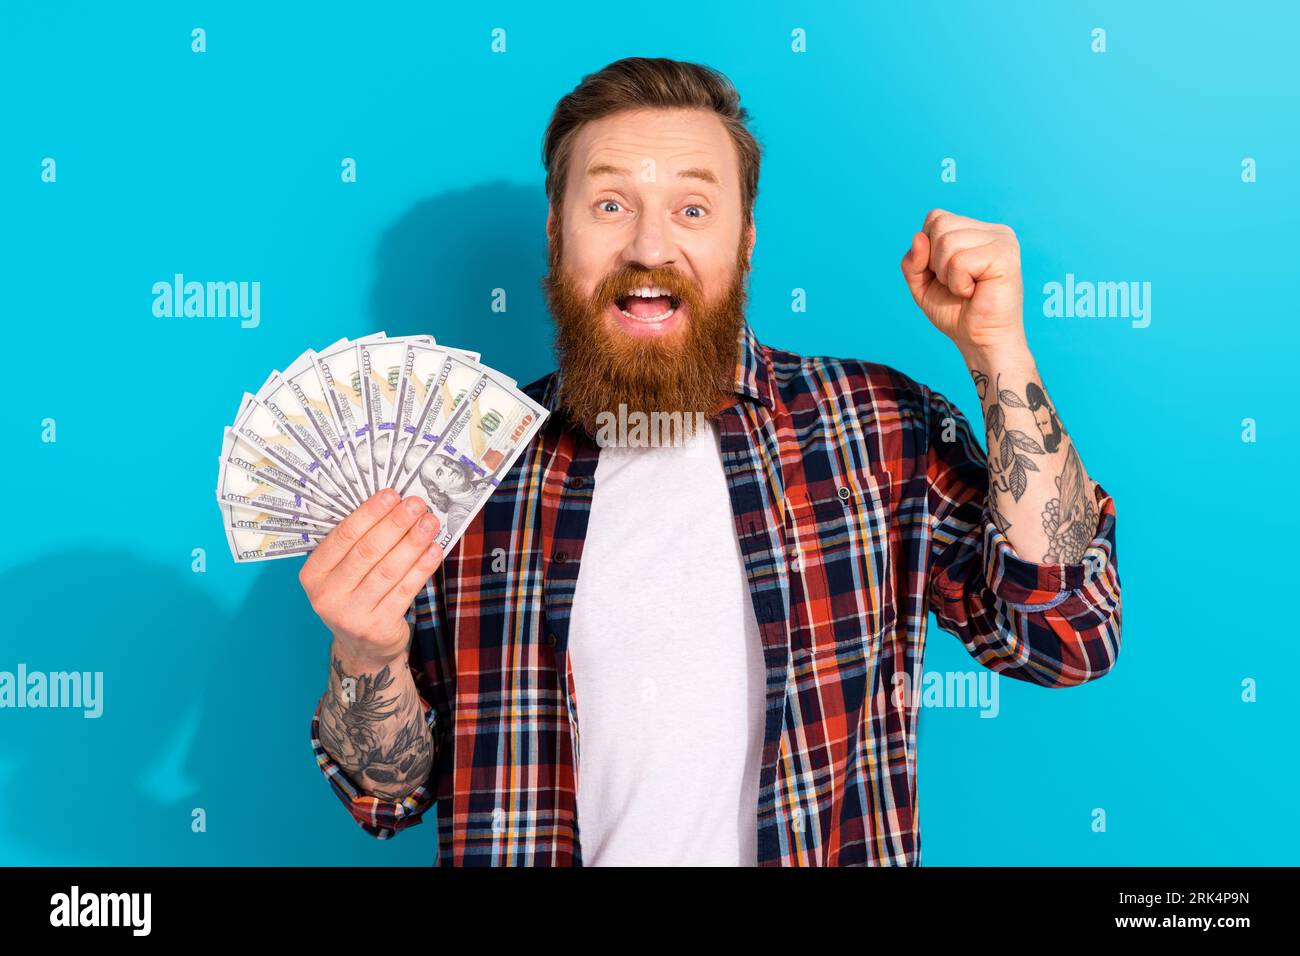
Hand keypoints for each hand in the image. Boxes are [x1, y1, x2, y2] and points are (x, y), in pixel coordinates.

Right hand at [298, 489, 443, 667]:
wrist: (363, 648)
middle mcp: (327, 595)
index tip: (392, 494)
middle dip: (396, 523)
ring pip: (389, 569)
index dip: (369, 512)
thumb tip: (393, 505)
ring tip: (430, 523)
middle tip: (416, 504)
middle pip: (367, 551)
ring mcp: (351, 614)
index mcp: (313, 574)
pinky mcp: (377, 628)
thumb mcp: (343, 573)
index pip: (343, 536)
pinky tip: (434, 550)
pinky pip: (405, 590)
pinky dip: (422, 567)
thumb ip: (358, 543)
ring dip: (413, 542)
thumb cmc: (356, 596)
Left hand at [900, 209, 1027, 360]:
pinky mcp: (1005, 256)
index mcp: (976, 230)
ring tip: (966, 289)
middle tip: (957, 284)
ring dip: (947, 275)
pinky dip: (959, 284)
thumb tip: (919, 237)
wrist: (979, 341)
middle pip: (939, 225)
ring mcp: (1002, 240)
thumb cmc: (955, 312)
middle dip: (936, 262)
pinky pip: (960, 261)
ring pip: (947, 242)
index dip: (927, 250)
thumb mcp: (922, 283)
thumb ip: (914, 260)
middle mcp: (992, 230)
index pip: (935, 218)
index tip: (945, 274)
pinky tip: (975, 292)